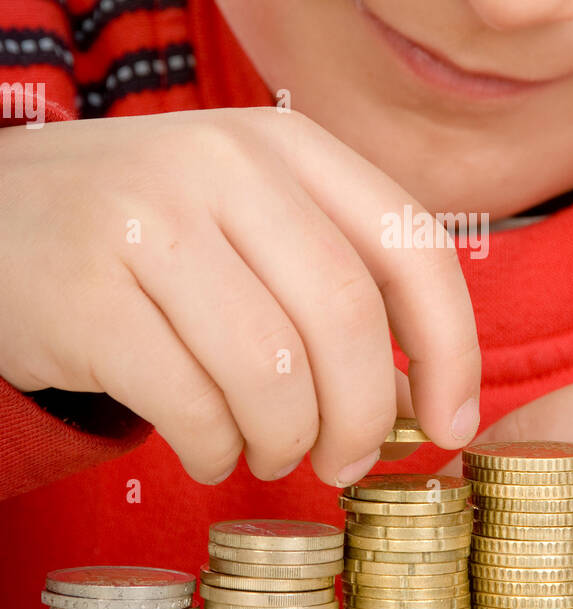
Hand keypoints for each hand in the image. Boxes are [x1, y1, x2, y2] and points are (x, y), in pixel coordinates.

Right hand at [0, 106, 479, 486]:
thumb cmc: (144, 233)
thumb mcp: (245, 214)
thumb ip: (334, 276)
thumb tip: (430, 396)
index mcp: (283, 144)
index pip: (410, 246)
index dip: (451, 348)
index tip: (453, 423)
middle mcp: (221, 166)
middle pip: (345, 320)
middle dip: (364, 419)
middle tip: (345, 464)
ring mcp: (146, 223)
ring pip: (272, 374)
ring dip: (285, 443)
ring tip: (265, 451)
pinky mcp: (84, 294)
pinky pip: (192, 408)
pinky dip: (215, 452)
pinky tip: (206, 447)